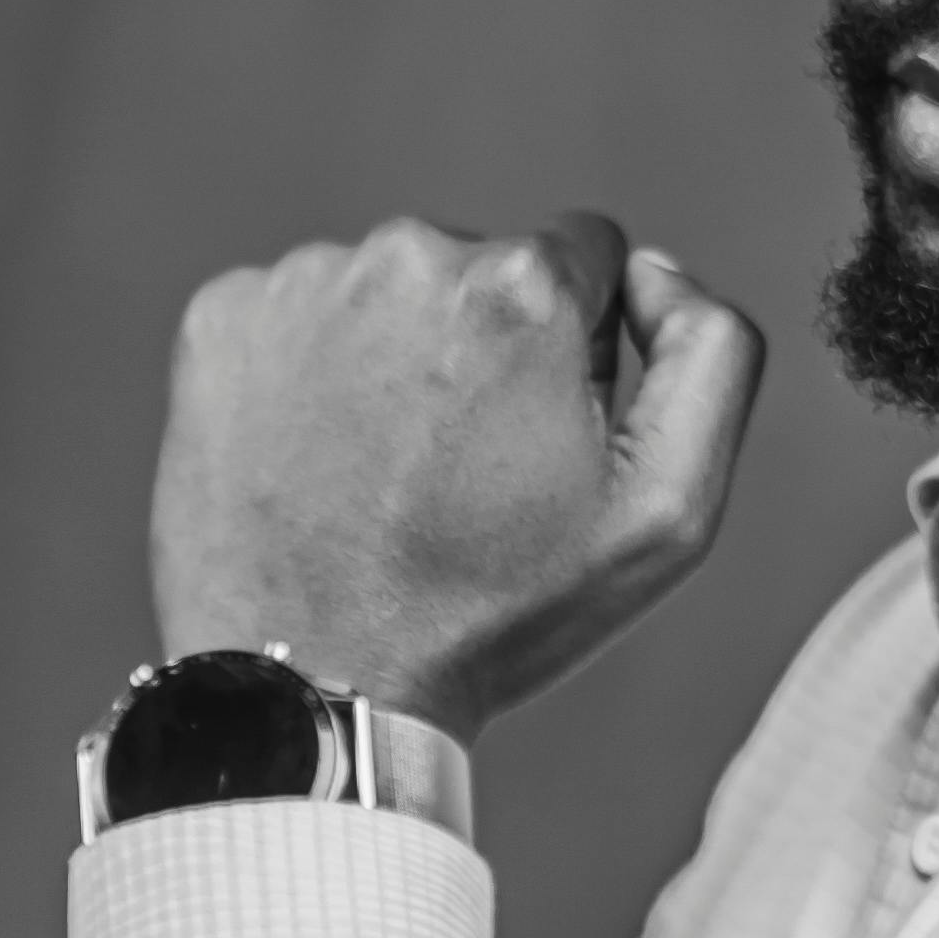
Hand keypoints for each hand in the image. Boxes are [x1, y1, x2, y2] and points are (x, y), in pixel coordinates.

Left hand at [148, 211, 764, 737]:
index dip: (578, 354)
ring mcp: (303, 283)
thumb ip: (714, 354)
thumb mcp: (667, 512)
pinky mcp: (223, 317)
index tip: (535, 439)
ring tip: (382, 474)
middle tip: (458, 473)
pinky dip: (311, 372)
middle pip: (482, 269)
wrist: (317, 682)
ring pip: (387, 291)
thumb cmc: (495, 614)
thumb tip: (652, 269)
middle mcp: (408, 254)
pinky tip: (317, 460)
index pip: (586, 258)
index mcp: (523, 287)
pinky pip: (297, 314)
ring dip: (397, 359)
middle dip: (485, 348)